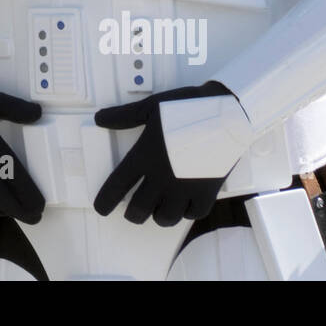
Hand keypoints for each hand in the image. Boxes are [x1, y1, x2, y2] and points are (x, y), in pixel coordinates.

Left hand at [93, 81, 236, 226]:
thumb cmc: (186, 107)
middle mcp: (162, 177)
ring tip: (158, 208)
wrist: (225, 113)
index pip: (117, 186)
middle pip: (139, 209)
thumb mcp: (151, 107)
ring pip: (165, 218)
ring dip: (158, 216)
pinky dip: (186, 213)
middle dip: (132, 214)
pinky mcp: (207, 192)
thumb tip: (100, 118)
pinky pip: (193, 214)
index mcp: (145, 156)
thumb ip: (124, 116)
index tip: (101, 208)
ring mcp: (185, 187)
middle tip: (133, 210)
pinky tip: (184, 204)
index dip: (106, 201)